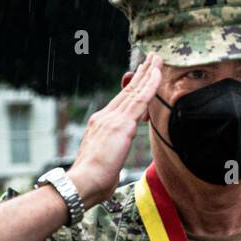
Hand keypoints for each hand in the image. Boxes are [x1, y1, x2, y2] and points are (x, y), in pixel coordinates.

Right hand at [66, 53, 162, 206]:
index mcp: (100, 125)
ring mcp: (113, 118)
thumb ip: (111, 160)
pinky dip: (150, 85)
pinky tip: (158, 73)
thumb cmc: (92, 181)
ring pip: (135, 91)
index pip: (121, 104)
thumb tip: (112, 170)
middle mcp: (105, 117)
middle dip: (141, 74)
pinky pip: (140, 99)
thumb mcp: (105, 166)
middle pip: (128, 91)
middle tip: (151, 59)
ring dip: (148, 73)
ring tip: (157, 59)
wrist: (82, 182)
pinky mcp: (122, 123)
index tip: (141, 77)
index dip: (132, 89)